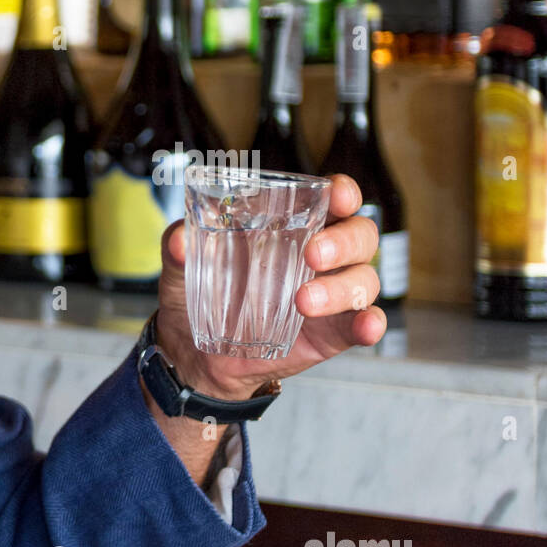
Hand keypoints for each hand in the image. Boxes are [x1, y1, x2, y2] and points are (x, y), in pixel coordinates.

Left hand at [154, 174, 386, 403]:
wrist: (196, 354)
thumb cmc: (196, 292)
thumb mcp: (181, 266)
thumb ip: (178, 247)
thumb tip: (178, 238)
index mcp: (290, 224)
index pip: (332, 199)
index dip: (343, 192)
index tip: (337, 194)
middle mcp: (321, 254)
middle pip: (359, 235)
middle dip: (343, 240)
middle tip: (311, 254)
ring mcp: (330, 293)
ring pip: (364, 279)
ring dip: (343, 287)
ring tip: (303, 301)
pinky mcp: (332, 332)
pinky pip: (362, 323)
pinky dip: (369, 324)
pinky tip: (364, 327)